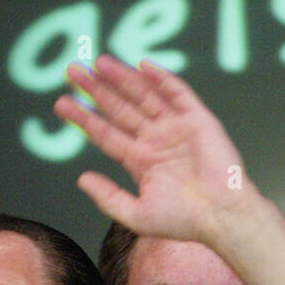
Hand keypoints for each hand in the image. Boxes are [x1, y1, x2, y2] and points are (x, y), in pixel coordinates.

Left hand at [55, 54, 284, 284]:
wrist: (221, 217)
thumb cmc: (183, 222)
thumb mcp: (135, 214)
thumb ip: (107, 197)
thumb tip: (81, 179)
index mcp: (140, 161)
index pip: (105, 133)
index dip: (84, 118)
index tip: (62, 103)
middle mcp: (155, 140)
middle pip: (120, 109)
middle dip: (96, 90)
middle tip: (73, 71)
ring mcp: (176, 128)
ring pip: (143, 96)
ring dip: (122, 78)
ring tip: (98, 62)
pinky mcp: (198, 120)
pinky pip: (178, 93)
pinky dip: (162, 79)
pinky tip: (142, 66)